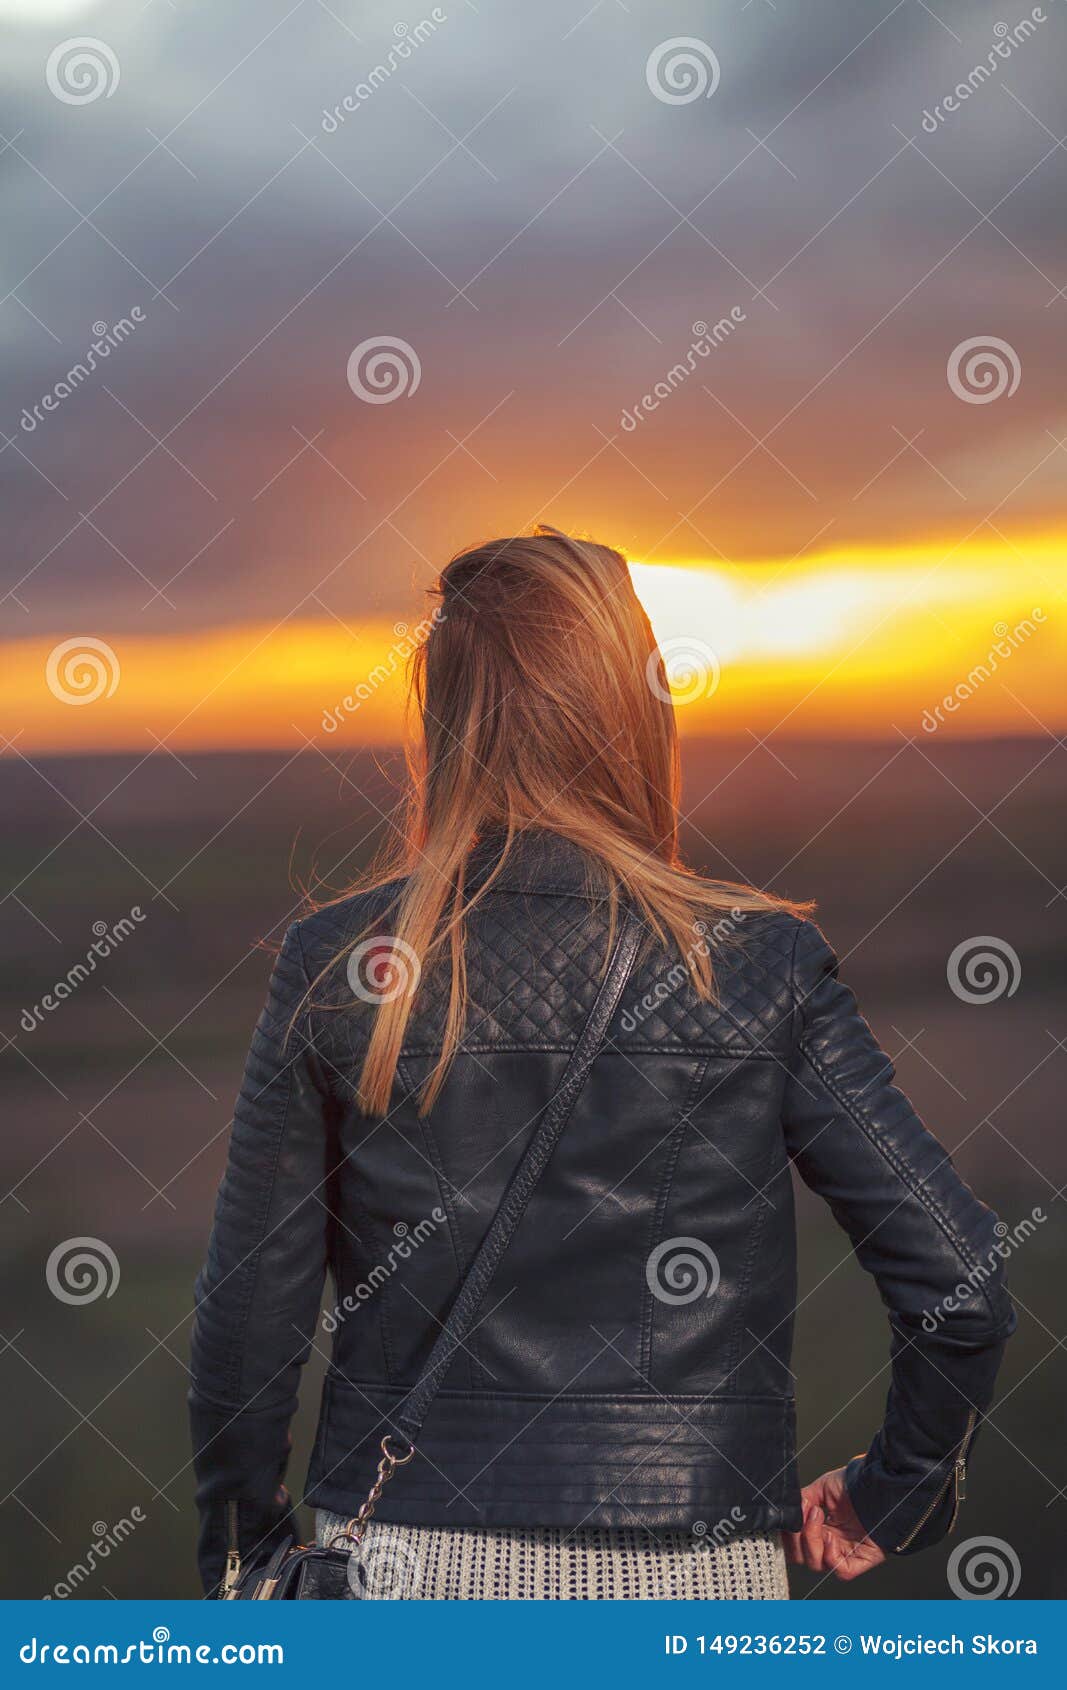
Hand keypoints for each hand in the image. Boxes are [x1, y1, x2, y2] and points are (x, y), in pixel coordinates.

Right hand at [783, 1467, 886, 1581]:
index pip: (796, 1545)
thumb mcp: (822, 1488)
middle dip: (798, 1538)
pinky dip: (831, 1556)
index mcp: (821, 1528)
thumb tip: (787, 1512)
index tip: (790, 1518)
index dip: (789, 1536)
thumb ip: (802, 1501)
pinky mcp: (861, 1559)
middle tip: (807, 1515)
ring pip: (817, 1565)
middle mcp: (832, 1543)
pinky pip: (840, 1571)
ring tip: (819, 1517)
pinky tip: (832, 1538)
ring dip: (812, 1542)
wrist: (879, 1482)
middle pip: (802, 1557)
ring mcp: (846, 1552)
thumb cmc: (856, 1483)